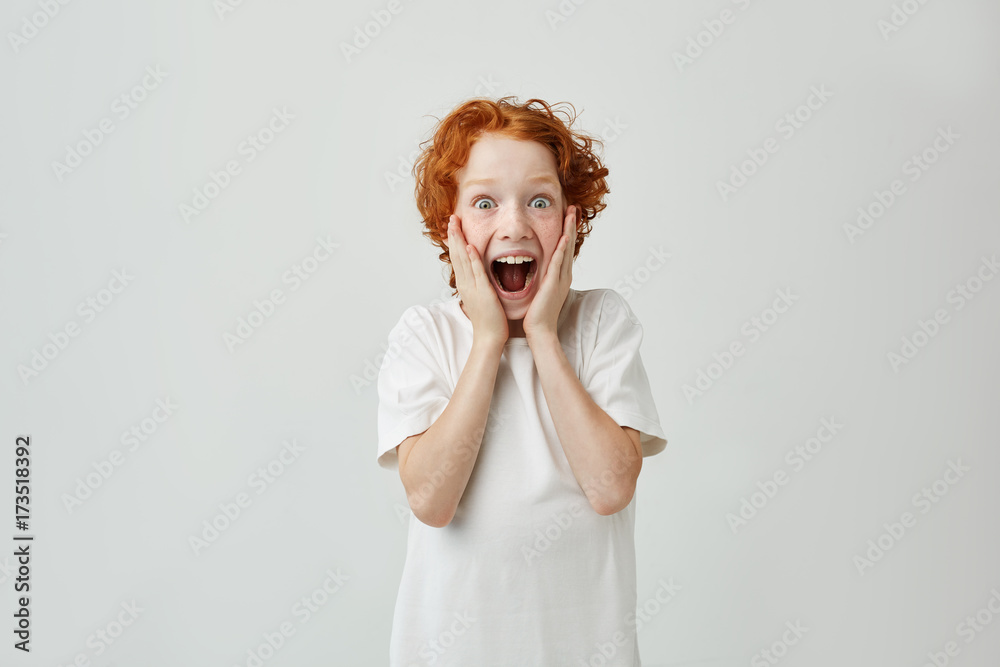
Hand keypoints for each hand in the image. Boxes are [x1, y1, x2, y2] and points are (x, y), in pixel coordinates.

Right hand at [448, 215, 507, 347]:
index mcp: (465, 283)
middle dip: (453, 235)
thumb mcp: (480, 296)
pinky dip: (472, 259)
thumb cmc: (488, 318)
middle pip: (456, 255)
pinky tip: (469, 247)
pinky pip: (476, 272)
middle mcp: (465, 283)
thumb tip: (477, 272)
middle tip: (451, 218)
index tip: (452, 226)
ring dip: (459, 241)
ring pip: (463, 260)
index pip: (457, 258)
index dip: (454, 241)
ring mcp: (472, 287)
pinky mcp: (482, 292)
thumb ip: (477, 282)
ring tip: (455, 225)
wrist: (489, 336)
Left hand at [523, 205, 575, 342]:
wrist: (540, 329)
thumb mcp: (541, 290)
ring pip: (566, 249)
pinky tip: (564, 237)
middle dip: (571, 225)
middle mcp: (564, 275)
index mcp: (560, 276)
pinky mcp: (553, 283)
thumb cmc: (537, 313)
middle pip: (569, 245)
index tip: (567, 217)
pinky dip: (562, 249)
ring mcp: (560, 279)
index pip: (564, 249)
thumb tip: (536, 268)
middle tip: (573, 208)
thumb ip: (541, 278)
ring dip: (569, 231)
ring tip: (571, 214)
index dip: (567, 232)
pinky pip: (559, 263)